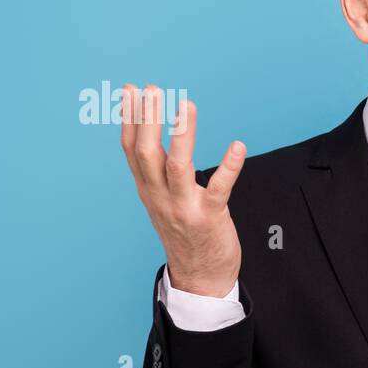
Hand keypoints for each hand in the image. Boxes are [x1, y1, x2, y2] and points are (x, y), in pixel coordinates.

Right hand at [120, 84, 245, 296]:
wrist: (199, 277)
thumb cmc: (186, 233)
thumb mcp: (162, 201)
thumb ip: (157, 173)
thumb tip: (152, 138)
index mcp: (148, 190)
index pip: (131, 150)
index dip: (129, 120)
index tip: (130, 90)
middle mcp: (160, 197)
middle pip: (146, 154)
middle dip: (147, 120)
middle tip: (151, 89)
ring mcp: (184, 208)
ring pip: (177, 167)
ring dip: (181, 135)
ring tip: (186, 105)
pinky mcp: (210, 218)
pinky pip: (220, 189)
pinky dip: (229, 167)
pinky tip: (238, 146)